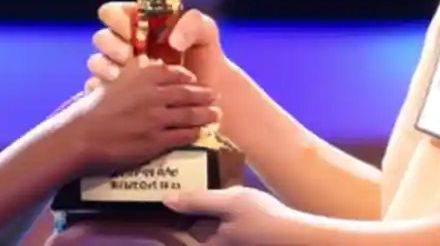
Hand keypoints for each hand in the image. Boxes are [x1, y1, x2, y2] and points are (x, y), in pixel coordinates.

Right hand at [68, 58, 219, 174]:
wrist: (81, 137)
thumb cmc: (92, 110)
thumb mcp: (113, 82)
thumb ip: (131, 74)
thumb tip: (144, 65)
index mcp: (142, 76)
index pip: (174, 73)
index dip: (187, 76)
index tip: (194, 79)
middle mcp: (153, 95)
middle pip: (187, 92)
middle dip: (204, 95)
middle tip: (214, 96)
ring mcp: (156, 118)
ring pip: (190, 114)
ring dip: (206, 114)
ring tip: (216, 114)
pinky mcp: (156, 141)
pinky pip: (183, 135)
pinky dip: (194, 132)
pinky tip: (200, 133)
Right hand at [85, 2, 229, 92]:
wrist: (211, 94)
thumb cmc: (205, 59)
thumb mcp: (205, 35)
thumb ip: (193, 24)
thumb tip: (173, 40)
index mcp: (142, 24)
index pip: (114, 13)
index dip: (117, 18)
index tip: (131, 30)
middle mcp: (127, 45)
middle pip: (101, 38)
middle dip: (111, 46)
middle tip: (127, 56)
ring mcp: (120, 70)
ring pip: (96, 63)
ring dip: (105, 68)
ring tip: (120, 77)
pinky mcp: (119, 92)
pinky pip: (99, 89)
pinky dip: (105, 91)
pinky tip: (121, 95)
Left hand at [164, 186, 311, 245]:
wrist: (297, 239)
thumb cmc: (264, 220)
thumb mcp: (230, 203)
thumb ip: (198, 201)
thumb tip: (166, 200)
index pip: (167, 235)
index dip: (152, 222)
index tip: (142, 207)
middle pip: (179, 237)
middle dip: (168, 220)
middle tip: (160, 198)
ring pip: (194, 235)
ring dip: (185, 220)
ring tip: (178, 198)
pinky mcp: (233, 243)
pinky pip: (208, 234)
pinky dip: (201, 221)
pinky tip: (205, 206)